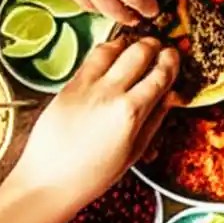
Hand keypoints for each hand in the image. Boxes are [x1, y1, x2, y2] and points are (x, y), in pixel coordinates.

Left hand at [7, 38, 178, 209]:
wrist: (49, 179)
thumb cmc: (91, 175)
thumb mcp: (133, 153)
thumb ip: (153, 121)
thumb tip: (169, 99)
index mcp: (130, 113)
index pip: (160, 75)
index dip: (171, 62)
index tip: (174, 57)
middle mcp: (110, 94)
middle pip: (139, 53)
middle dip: (153, 46)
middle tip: (159, 47)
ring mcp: (87, 87)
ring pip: (114, 48)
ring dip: (129, 43)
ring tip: (135, 45)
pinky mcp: (69, 85)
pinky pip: (91, 58)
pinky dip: (106, 50)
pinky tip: (111, 54)